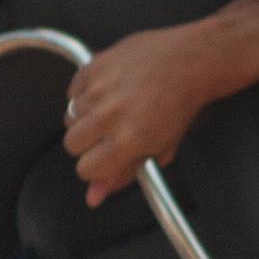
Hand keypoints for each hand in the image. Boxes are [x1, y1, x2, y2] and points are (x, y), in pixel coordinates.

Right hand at [58, 24, 226, 199]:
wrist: (188, 62)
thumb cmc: (179, 104)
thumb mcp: (157, 147)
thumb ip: (123, 174)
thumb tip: (94, 197)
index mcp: (126, 141)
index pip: (86, 169)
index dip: (95, 166)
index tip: (105, 158)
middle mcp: (108, 117)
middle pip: (71, 145)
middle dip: (87, 143)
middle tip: (108, 132)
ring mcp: (98, 91)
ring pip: (70, 118)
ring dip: (86, 117)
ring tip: (112, 108)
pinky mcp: (93, 67)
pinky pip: (72, 91)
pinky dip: (84, 93)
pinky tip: (108, 90)